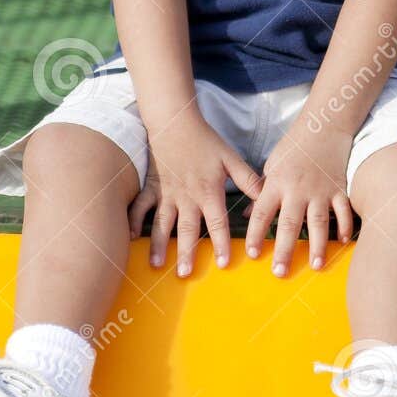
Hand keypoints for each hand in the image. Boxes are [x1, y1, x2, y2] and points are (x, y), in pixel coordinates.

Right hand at [129, 110, 262, 276]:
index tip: (222, 264)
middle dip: (186, 253)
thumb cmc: (205, 140)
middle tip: (185, 274)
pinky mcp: (151, 187)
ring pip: (162, 223)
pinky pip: (140, 206)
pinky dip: (133, 222)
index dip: (221, 243)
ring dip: (159, 245)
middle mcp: (187, 196)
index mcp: (208, 191)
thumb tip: (266, 197)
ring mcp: (166, 193)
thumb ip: (248, 180)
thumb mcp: (230, 158)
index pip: (217, 222)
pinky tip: (130, 239)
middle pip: (187, 229)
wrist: (175, 121)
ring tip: (157, 265)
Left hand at [244, 119, 355, 275]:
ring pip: (318, 222)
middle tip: (280, 272)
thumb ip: (262, 190)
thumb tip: (250, 213)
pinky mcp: (339, 189)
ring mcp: (321, 190)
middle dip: (285, 250)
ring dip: (317, 246)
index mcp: (277, 183)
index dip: (256, 234)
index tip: (253, 254)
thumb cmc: (294, 147)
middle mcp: (298, 189)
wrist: (324, 127)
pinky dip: (344, 227)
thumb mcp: (271, 165)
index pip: (263, 212)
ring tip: (315, 266)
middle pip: (290, 224)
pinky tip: (342, 243)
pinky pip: (343, 211)